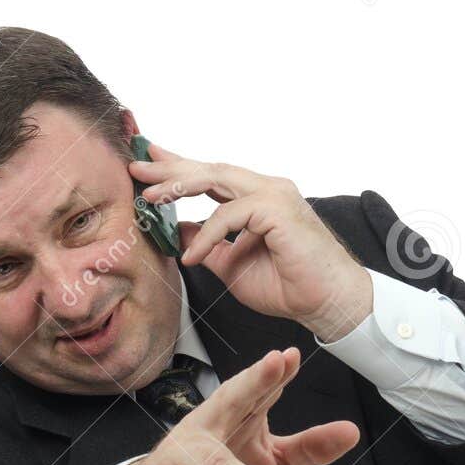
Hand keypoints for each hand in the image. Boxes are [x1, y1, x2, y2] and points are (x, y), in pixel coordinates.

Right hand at [103, 347, 359, 464]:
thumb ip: (309, 449)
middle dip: (252, 381)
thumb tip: (352, 431)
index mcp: (232, 414)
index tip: (291, 356)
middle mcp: (206, 425)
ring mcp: (182, 452)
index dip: (272, 373)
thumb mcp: (272, 464)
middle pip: (228, 398)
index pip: (255, 389)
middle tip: (276, 364)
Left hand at [129, 144, 373, 341]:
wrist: (327, 302)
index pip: (211, 176)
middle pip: (210, 169)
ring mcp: (274, 194)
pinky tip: (189, 256)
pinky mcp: (278, 209)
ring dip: (180, 186)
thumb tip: (180, 233)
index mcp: (257, 198)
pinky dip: (207, 234)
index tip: (148, 162)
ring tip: (151, 198)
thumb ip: (208, 246)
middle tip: (137, 168)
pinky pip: (231, 214)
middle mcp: (266, 189)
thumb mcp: (232, 265)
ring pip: (218, 178)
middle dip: (170, 168)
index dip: (178, 168)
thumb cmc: (289, 285)